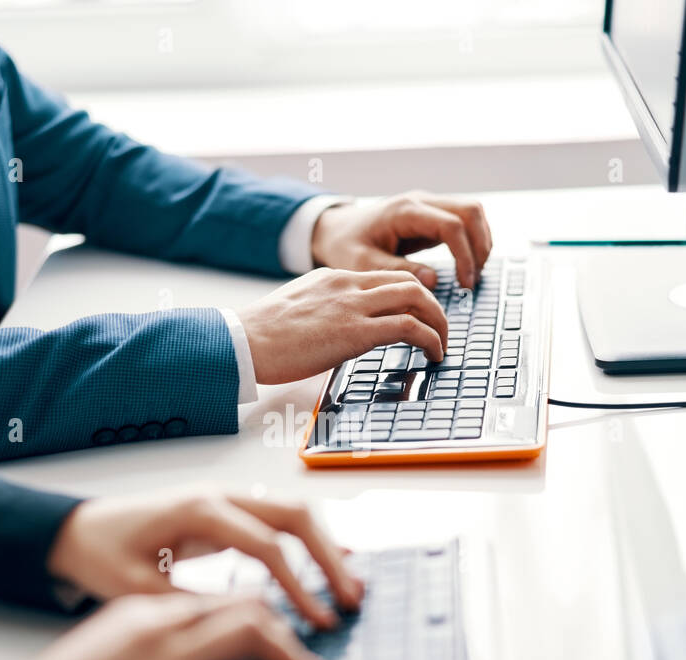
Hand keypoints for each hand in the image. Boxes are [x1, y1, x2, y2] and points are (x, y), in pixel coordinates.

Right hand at [0, 592, 325, 659]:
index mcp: (139, 610)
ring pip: (256, 634)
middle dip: (286, 626)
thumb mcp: (101, 659)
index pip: (216, 597)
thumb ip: (144, 650)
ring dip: (296, 655)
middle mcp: (158, 625)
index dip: (257, 611)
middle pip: (245, 606)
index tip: (278, 629)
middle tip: (308, 650)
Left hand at [46, 488, 363, 626]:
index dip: (297, 585)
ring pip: (294, 514)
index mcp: (198, 510)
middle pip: (294, 516)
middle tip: (352, 600)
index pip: (265, 546)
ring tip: (351, 589)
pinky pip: (280, 520)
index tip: (317, 621)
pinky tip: (336, 563)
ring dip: (326, 549)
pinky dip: (310, 541)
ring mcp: (228, 500)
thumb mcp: (140, 590)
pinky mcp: (230, 512)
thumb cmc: (103, 555)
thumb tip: (246, 628)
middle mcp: (220, 495)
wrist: (80, 530)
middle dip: (329, 558)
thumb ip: (193, 604)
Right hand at [237, 267, 448, 383]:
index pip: (385, 279)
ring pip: (417, 297)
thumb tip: (335, 331)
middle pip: (410, 282)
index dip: (409, 298)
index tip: (417, 317)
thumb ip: (322, 311)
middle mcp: (348, 285)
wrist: (243, 341)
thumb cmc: (261, 335)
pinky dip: (430, 340)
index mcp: (333, 278)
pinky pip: (408, 327)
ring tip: (442, 346)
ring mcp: (353, 306)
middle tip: (440, 331)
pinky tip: (433, 355)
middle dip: (434, 307)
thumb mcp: (297, 310)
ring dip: (439, 322)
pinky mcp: (355, 332)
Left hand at [310, 191, 493, 289]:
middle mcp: (421, 202)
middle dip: (480, 246)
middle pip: (471, 211)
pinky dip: (473, 242)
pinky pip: (464, 222)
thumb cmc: (346, 246)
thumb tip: (433, 280)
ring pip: (473, 213)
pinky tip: (467, 266)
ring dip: (481, 243)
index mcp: (404, 211)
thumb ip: (397, 270)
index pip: (451, 225)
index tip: (465, 283)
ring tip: (472, 275)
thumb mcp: (363, 263)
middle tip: (473, 280)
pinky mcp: (432, 216)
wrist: (336, 230)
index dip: (464, 255)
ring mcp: (429, 206)